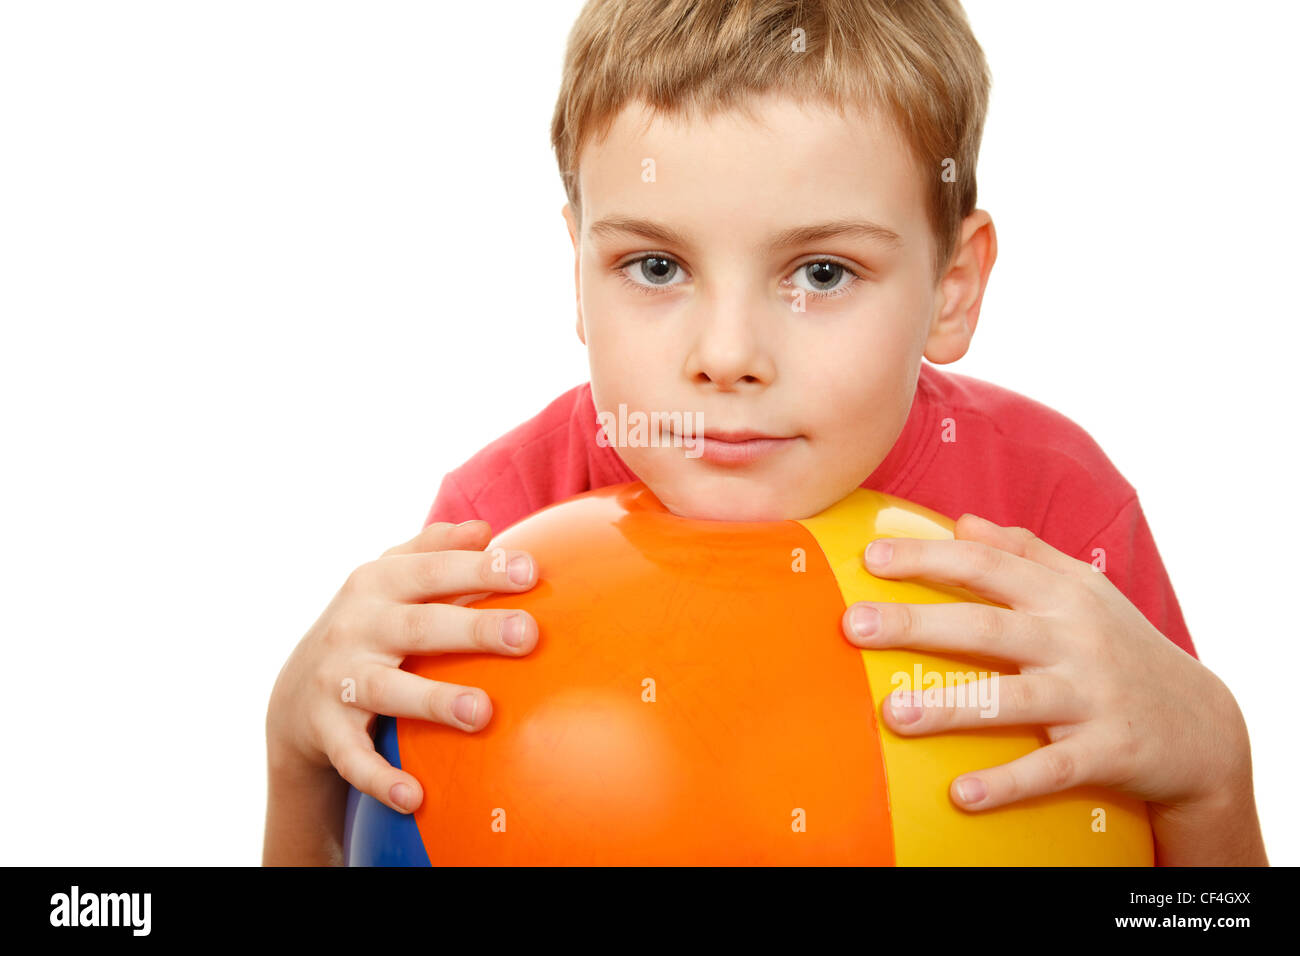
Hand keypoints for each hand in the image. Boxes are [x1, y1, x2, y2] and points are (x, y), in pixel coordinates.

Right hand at [266, 519, 539, 815]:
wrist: (293, 697)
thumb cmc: (368, 625)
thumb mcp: (389, 579)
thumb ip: (434, 551)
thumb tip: (484, 530)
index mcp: (378, 583)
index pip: (433, 570)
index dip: (479, 569)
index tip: (530, 571)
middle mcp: (356, 628)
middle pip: (419, 626)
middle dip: (472, 629)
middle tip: (526, 635)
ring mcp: (339, 680)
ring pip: (388, 690)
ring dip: (433, 701)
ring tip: (482, 713)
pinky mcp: (328, 733)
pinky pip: (354, 759)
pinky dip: (381, 779)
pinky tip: (416, 796)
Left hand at [838, 513, 1256, 855]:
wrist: (1203, 726)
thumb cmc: (1125, 648)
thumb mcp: (1085, 591)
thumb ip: (1024, 552)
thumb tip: (962, 519)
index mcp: (1062, 596)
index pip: (986, 565)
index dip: (929, 558)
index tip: (871, 557)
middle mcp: (1074, 640)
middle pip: (986, 626)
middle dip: (918, 623)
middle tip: (855, 625)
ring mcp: (1091, 697)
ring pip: (1012, 700)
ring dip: (951, 708)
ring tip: (893, 712)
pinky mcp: (1107, 752)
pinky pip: (1051, 769)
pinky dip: (1008, 783)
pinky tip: (960, 795)